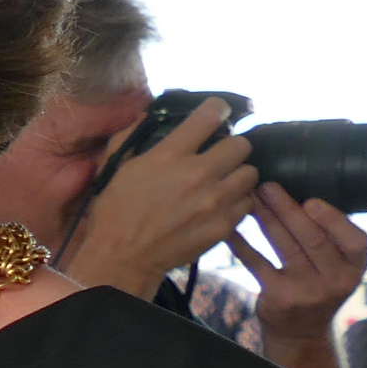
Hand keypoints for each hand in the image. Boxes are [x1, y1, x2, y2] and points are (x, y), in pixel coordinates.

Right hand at [55, 99, 256, 292]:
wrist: (123, 257)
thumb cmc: (116, 211)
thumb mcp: (116, 166)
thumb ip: (132, 135)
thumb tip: (150, 114)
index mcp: (169, 155)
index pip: (210, 114)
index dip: (217, 110)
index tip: (217, 114)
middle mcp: (197, 173)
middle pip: (241, 144)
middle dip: (231, 147)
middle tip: (219, 157)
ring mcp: (214, 201)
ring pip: (250, 173)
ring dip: (237, 175)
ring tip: (224, 183)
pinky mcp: (223, 224)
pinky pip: (248, 203)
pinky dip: (237, 202)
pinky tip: (222, 206)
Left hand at [230, 183, 366, 341]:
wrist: (301, 332)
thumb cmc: (319, 284)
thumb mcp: (337, 266)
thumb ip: (330, 237)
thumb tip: (301, 189)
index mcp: (355, 268)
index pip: (357, 241)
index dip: (334, 220)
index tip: (311, 200)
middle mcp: (336, 281)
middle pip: (313, 238)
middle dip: (288, 209)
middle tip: (268, 185)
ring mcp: (307, 291)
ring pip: (285, 247)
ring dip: (265, 218)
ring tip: (251, 196)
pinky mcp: (278, 296)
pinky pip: (257, 263)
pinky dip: (242, 243)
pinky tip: (230, 226)